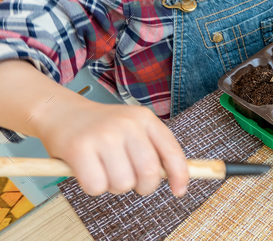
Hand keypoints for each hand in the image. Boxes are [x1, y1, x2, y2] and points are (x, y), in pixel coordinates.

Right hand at [36, 101, 188, 196]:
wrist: (61, 112)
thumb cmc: (102, 127)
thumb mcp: (133, 127)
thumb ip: (153, 148)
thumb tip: (176, 180)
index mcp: (145, 118)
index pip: (171, 151)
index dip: (179, 175)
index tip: (179, 190)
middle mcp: (127, 124)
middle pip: (149, 172)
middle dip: (143, 187)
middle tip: (131, 181)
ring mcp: (103, 135)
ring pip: (123, 183)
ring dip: (115, 187)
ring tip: (106, 171)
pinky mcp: (79, 148)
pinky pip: (97, 186)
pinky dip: (94, 187)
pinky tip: (88, 171)